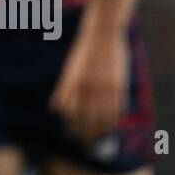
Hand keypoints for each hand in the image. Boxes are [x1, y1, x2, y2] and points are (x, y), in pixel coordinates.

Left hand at [48, 16, 129, 141]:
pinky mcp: (118, 84)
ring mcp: (103, 86)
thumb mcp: (70, 70)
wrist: (101, 33)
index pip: (68, 111)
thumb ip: (65, 90)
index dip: (70, 124)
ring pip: (103, 116)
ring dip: (103, 129)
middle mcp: (86, 86)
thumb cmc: (84, 52)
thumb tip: (56, 109)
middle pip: (85, 118)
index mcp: (72, 82)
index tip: (71, 133)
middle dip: (85, 132)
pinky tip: (116, 121)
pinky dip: (117, 117)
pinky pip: (118, 108)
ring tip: (103, 135)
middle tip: (86, 141)